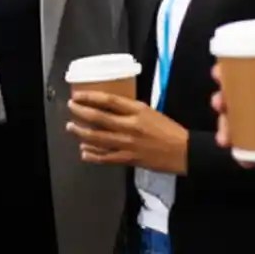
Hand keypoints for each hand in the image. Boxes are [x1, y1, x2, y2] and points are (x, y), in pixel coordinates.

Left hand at [66, 92, 188, 174]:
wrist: (183, 152)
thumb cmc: (168, 129)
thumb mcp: (150, 112)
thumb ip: (130, 109)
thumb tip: (109, 107)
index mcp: (138, 111)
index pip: (108, 101)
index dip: (90, 97)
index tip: (78, 95)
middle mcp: (130, 126)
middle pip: (98, 118)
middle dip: (81, 112)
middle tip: (70, 108)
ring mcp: (128, 144)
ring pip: (97, 138)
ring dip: (81, 132)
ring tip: (71, 127)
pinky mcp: (129, 159)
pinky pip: (105, 157)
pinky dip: (92, 154)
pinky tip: (84, 151)